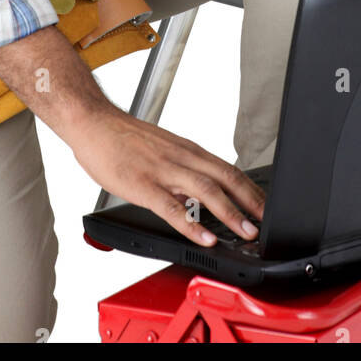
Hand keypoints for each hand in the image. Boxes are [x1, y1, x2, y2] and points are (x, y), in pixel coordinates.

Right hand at [71, 98, 265, 246]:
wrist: (93, 122)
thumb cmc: (123, 137)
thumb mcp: (161, 150)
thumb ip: (180, 172)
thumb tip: (198, 195)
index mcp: (187, 150)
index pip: (228, 169)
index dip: (250, 189)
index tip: (265, 207)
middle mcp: (181, 157)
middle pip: (225, 177)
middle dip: (250, 202)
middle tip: (267, 223)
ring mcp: (163, 170)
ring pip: (206, 190)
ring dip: (230, 213)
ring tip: (246, 233)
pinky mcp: (143, 185)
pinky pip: (172, 208)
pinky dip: (191, 225)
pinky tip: (204, 238)